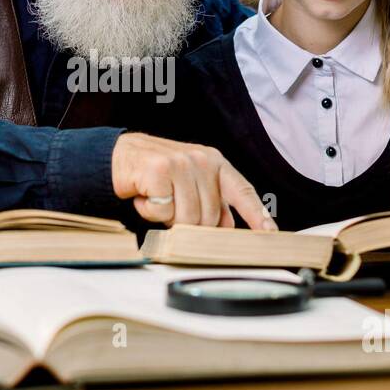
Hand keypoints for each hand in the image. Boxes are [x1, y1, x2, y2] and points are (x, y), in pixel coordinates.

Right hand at [111, 132, 276, 229]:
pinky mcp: (159, 171)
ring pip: (187, 218)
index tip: (270, 233)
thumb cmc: (156, 175)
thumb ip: (211, 200)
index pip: (243, 190)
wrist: (119, 156)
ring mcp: (181, 164)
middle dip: (190, 223)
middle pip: (210, 216)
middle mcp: (201, 160)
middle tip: (171, 210)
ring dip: (168, 218)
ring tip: (158, 200)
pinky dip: (150, 212)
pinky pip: (163, 213)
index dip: (257, 214)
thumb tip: (227, 225)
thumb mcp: (190, 183)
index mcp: (214, 162)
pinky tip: (145, 196)